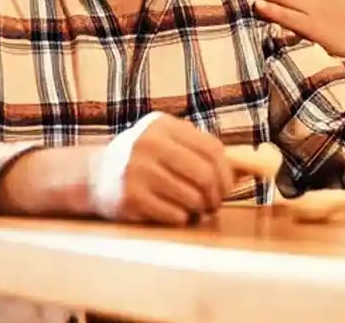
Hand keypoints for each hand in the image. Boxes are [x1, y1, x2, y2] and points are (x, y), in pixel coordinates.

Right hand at [88, 112, 234, 224]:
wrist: (92, 175)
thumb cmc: (142, 159)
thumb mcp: (166, 142)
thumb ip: (201, 150)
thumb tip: (252, 166)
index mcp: (162, 125)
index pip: (211, 149)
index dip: (228, 172)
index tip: (228, 186)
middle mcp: (148, 144)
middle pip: (205, 175)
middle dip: (216, 195)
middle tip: (214, 203)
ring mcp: (137, 171)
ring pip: (192, 198)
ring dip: (199, 209)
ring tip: (192, 208)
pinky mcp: (130, 197)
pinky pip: (175, 215)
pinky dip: (182, 218)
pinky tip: (172, 212)